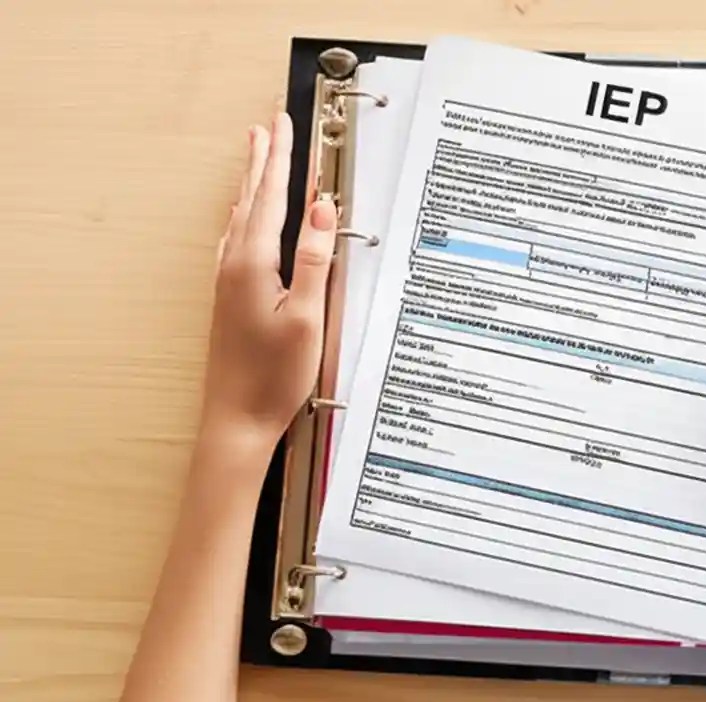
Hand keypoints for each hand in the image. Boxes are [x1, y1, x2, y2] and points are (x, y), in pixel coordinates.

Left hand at [202, 113, 336, 441]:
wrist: (236, 418)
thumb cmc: (273, 376)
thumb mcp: (307, 316)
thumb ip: (316, 259)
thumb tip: (324, 209)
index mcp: (254, 264)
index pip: (271, 197)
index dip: (280, 158)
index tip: (283, 124)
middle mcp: (234, 265)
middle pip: (251, 199)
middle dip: (262, 160)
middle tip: (267, 126)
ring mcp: (228, 281)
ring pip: (242, 217)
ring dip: (252, 183)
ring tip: (256, 156)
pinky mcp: (229, 297)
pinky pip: (237, 239)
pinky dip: (246, 215)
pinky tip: (246, 219)